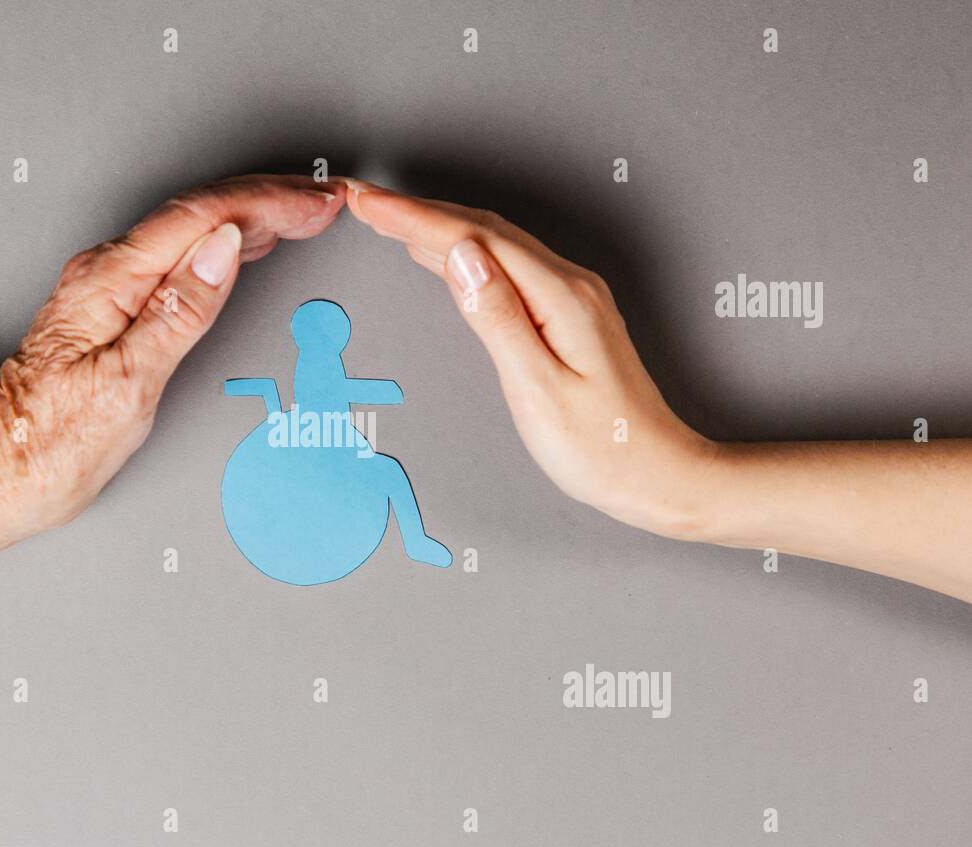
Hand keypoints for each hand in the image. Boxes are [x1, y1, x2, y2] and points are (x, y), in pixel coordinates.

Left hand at [0, 175, 345, 558]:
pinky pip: (182, 255)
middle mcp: (108, 272)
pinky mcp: (116, 306)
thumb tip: (224, 249)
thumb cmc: (53, 442)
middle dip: (271, 199)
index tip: (318, 203)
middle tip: (328, 202)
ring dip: (254, 215)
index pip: (204, 217)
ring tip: (305, 213)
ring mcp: (111, 287)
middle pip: (202, 212)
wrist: (0, 472)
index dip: (269, 202)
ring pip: (195, 230)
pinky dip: (227, 244)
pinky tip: (248, 246)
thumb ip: (180, 312)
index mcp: (111, 280)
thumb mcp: (128, 382)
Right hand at [344, 179, 719, 538]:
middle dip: (418, 211)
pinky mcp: (566, 314)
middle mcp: (570, 285)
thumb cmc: (601, 448)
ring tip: (386, 217)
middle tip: (362, 200)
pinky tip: (441, 255)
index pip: (475, 239)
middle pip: (483, 228)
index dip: (413, 217)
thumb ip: (497, 317)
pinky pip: (506, 266)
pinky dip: (464, 253)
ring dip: (438, 226)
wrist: (657, 474)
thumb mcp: (538, 388)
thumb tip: (461, 255)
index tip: (365, 201)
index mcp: (561, 297)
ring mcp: (570, 297)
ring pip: (493, 244)